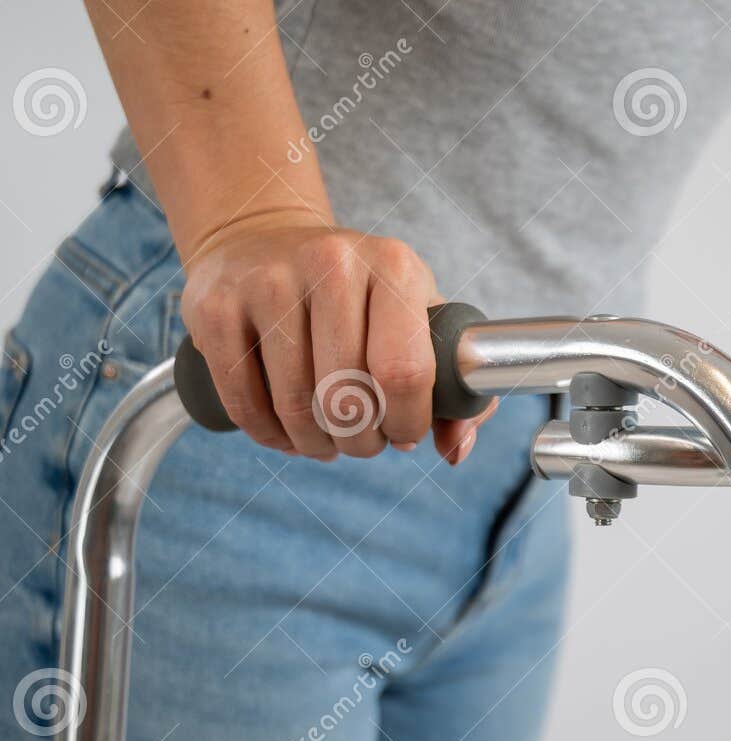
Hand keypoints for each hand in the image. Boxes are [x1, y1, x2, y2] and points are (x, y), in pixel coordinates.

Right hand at [181, 211, 490, 463]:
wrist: (262, 237)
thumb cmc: (358, 295)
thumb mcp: (417, 319)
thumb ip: (453, 390)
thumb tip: (454, 452)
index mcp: (394, 267)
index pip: (404, 372)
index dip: (405, 422)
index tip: (402, 433)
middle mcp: (332, 263)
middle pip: (347, 397)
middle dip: (359, 441)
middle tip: (360, 440)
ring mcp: (267, 281)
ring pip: (295, 407)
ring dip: (314, 444)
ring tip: (325, 439)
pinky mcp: (215, 306)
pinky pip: (244, 401)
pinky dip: (268, 435)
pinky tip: (285, 433)